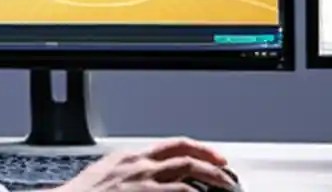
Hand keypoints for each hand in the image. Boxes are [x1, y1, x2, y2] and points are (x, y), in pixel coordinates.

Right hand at [51, 138, 233, 190]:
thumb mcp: (104, 176)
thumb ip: (126, 172)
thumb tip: (143, 177)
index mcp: (129, 157)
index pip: (172, 146)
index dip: (198, 150)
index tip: (214, 157)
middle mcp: (138, 166)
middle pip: (184, 156)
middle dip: (211, 163)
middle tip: (227, 174)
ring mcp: (142, 183)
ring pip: (186, 174)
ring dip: (211, 180)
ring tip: (225, 187)